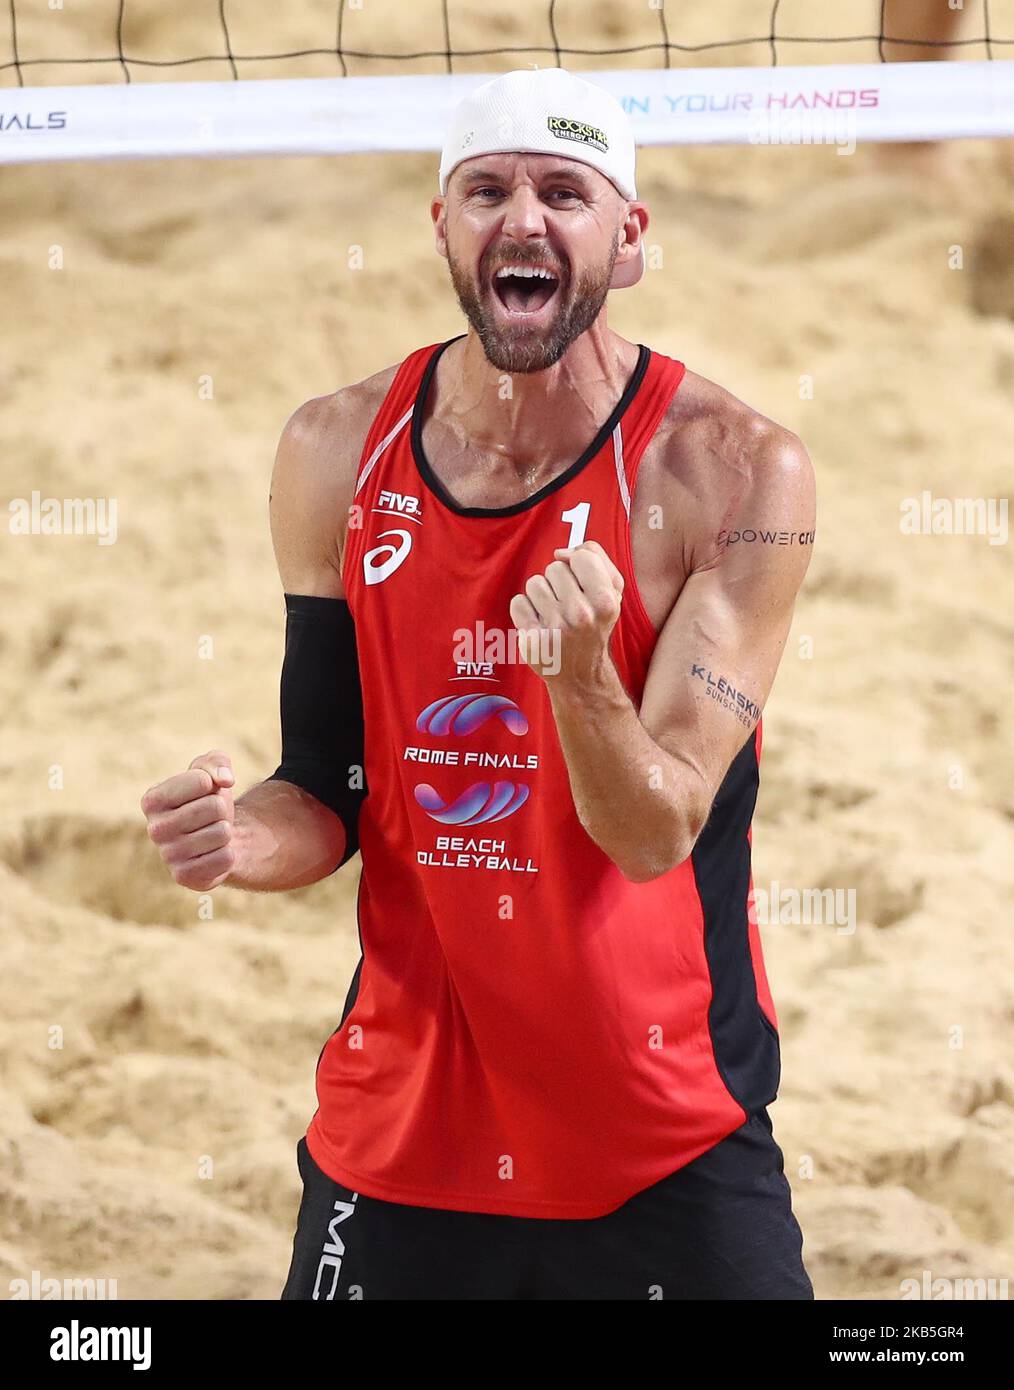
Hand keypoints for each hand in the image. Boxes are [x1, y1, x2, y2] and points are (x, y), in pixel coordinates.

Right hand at [140, 750, 236, 890]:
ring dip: (225, 831)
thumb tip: (225, 779)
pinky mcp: (184, 877)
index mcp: (152, 799)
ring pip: (223, 833)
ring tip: (211, 834)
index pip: (202, 781)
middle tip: (211, 816)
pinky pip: (226, 858)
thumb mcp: (212, 771)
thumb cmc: (208, 799)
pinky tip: (212, 853)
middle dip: (221, 809)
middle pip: (215, 807)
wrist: (216, 838)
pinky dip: (227, 854)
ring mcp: (168, 855)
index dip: (212, 784)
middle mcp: (155, 829)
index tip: (204, 792)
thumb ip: (217, 762)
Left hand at [508, 540, 623, 683]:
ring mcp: (555, 628)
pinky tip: (539, 623)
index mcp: (605, 601)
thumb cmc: (595, 625)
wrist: (581, 674)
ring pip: (534, 583)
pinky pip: (518, 603)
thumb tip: (562, 553)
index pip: (581, 557)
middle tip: (567, 605)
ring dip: (541, 596)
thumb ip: (596, 559)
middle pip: (554, 568)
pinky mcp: (533, 639)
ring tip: (553, 614)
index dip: (577, 565)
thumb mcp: (612, 592)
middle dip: (558, 583)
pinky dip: (525, 611)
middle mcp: (581, 615)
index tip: (579, 582)